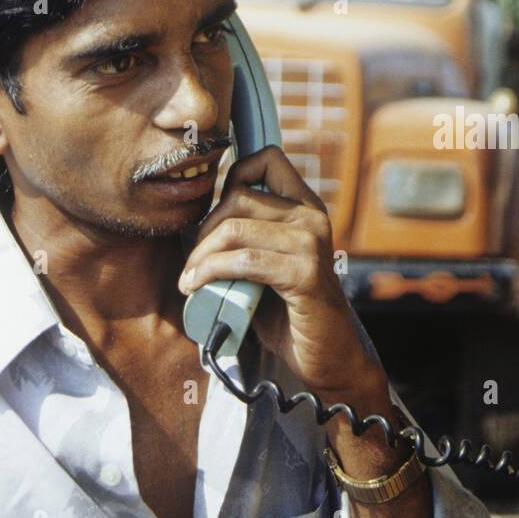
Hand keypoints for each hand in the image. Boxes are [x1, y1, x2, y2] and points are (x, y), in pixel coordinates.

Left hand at [177, 145, 382, 397]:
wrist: (328, 358)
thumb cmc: (291, 313)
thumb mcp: (268, 264)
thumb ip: (247, 237)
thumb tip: (197, 224)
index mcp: (306, 207)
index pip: (267, 160)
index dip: (232, 177)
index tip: (212, 217)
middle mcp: (312, 218)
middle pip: (238, 197)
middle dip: (204, 230)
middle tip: (192, 263)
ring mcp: (310, 244)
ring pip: (235, 229)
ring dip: (201, 256)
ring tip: (190, 280)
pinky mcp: (304, 274)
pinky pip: (243, 261)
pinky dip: (211, 272)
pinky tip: (197, 287)